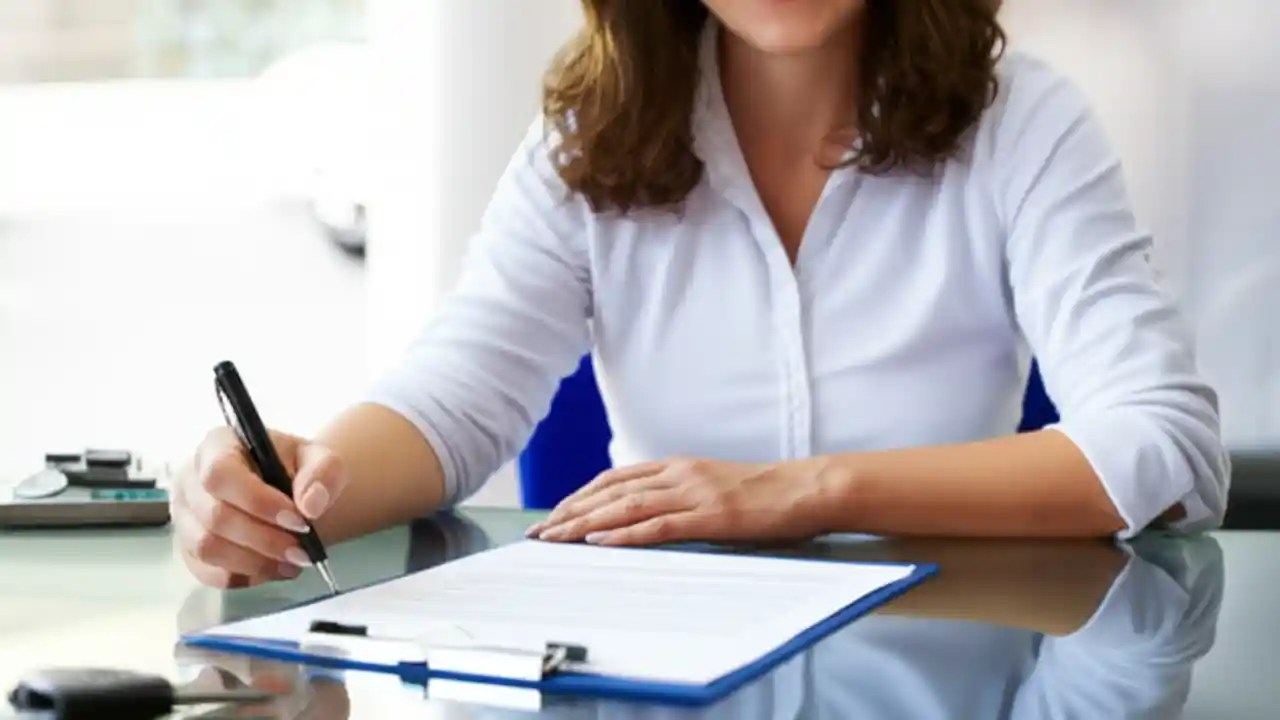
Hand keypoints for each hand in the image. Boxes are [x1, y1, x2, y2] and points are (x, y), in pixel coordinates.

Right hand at [173, 427, 348, 588]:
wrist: (291, 493)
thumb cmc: (299, 471)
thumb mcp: (321, 460)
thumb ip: (324, 473)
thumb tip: (311, 504)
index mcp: (217, 446)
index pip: (220, 474)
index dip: (258, 501)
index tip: (299, 521)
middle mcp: (191, 480)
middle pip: (214, 516)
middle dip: (264, 539)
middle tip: (303, 551)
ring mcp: (185, 517)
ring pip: (208, 549)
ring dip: (255, 562)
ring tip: (293, 563)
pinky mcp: (189, 549)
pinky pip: (207, 572)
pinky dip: (245, 577)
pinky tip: (274, 569)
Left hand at [527, 457, 832, 546]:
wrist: (809, 488)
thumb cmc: (766, 494)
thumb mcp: (714, 487)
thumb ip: (681, 496)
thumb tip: (648, 515)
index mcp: (679, 466)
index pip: (615, 478)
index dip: (580, 496)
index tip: (553, 515)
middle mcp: (680, 474)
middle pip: (612, 491)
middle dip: (570, 512)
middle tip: (540, 533)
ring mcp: (695, 493)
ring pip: (627, 507)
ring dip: (586, 524)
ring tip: (556, 539)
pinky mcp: (712, 516)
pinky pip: (659, 526)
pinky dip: (625, 535)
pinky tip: (600, 543)